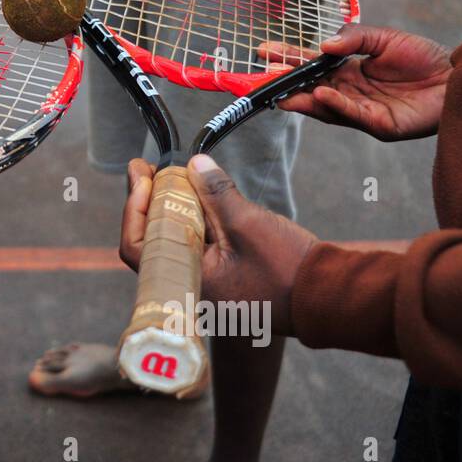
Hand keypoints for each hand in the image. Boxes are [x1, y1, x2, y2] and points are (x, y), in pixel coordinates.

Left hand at [119, 157, 316, 336]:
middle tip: (150, 168)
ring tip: (176, 175)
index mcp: (186, 280)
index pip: (136, 246)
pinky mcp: (224, 275)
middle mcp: (190, 285)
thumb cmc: (288, 268)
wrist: (327, 296)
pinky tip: (202, 195)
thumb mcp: (247, 223)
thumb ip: (216, 194)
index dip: (133, 208)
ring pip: (176, 239)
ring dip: (173, 207)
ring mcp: (207, 282)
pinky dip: (196, 219)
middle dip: (150, 200)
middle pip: (153, 239)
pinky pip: (198, 244)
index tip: (141, 174)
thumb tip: (194, 165)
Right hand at [270, 23, 451, 140]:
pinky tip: (322, 93)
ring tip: (286, 93)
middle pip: (311, 90)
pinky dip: (336, 105)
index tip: (263, 52)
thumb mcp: (383, 38)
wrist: (457, 74)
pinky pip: (353, 115)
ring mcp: (363, 111)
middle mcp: (350, 93)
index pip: (310, 67)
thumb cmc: (423, 56)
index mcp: (348, 72)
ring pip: (327, 108)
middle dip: (287, 86)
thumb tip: (323, 44)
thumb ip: (354, 37)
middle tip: (265, 80)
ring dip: (305, 100)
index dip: (287, 60)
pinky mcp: (380, 125)